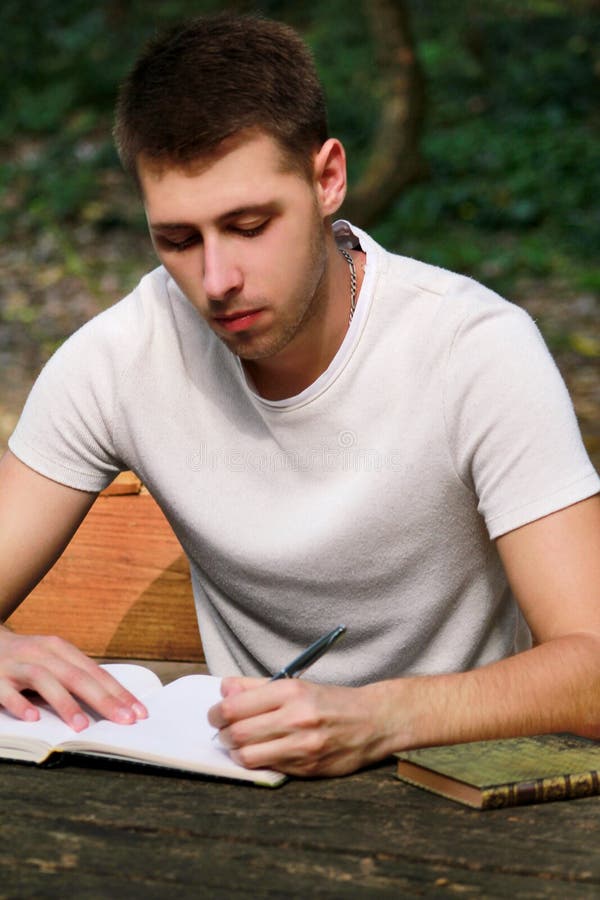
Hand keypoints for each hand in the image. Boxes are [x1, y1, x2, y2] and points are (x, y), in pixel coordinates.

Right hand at [0, 627, 146, 730]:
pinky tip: (32, 719)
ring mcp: (16, 664)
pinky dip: (19, 703)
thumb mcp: (51, 661)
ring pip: (44, 680)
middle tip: (124, 721)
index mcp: (60, 649)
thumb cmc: (24, 659)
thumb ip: (74, 677)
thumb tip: (111, 703)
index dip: (118, 692)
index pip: (95, 672)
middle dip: (103, 699)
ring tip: (82, 726)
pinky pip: (7, 691)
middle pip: (77, 676)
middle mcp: (41, 653)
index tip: (138, 712)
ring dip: (65, 703)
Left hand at [208, 676, 395, 776]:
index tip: (215, 714)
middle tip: (222, 731)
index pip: (236, 706)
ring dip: (235, 751)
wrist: (372, 721)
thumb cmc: (331, 701)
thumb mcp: (296, 684)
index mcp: (291, 691)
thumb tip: (224, 689)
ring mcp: (302, 746)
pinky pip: (268, 767)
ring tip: (237, 744)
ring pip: (248, 755)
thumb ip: (256, 687)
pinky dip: (256, 761)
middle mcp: (296, 718)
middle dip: (222, 734)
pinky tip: (259, 752)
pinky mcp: (307, 768)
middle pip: (238, 732)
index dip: (217, 713)